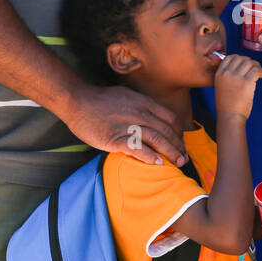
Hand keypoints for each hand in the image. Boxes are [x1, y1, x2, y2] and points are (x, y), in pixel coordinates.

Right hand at [63, 85, 186, 165]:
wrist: (77, 101)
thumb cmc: (100, 100)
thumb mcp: (127, 96)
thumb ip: (142, 106)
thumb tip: (153, 117)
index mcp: (144, 102)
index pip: (171, 118)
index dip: (179, 132)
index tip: (181, 143)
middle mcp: (140, 112)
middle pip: (167, 131)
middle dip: (179, 146)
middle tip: (184, 158)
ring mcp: (128, 125)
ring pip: (157, 139)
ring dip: (170, 153)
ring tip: (177, 163)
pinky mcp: (116, 138)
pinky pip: (138, 149)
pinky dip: (150, 157)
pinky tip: (158, 164)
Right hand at [214, 52, 261, 121]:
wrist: (230, 116)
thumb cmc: (227, 104)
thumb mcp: (220, 86)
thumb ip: (227, 76)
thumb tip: (240, 67)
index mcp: (219, 74)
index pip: (230, 57)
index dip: (239, 58)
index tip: (245, 65)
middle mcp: (226, 73)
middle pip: (241, 58)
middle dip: (249, 61)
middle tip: (254, 68)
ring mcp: (236, 77)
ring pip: (249, 62)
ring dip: (256, 65)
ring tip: (259, 73)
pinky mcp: (246, 82)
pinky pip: (256, 70)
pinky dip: (261, 71)